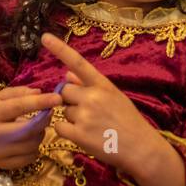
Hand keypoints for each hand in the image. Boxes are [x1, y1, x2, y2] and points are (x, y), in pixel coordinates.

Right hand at [0, 85, 64, 169]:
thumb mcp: (0, 97)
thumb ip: (20, 93)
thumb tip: (40, 93)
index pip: (19, 107)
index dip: (40, 102)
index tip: (57, 98)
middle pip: (29, 130)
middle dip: (44, 121)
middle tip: (48, 113)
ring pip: (32, 144)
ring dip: (40, 134)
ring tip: (35, 127)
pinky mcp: (3, 165)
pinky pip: (30, 157)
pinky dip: (35, 148)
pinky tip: (28, 140)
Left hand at [39, 33, 171, 180]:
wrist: (141, 148)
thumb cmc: (128, 121)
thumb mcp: (114, 96)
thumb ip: (90, 85)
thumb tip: (67, 74)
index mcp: (103, 84)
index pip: (78, 63)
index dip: (60, 49)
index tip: (44, 37)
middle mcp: (92, 97)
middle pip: (64, 90)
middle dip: (70, 98)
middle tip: (88, 111)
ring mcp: (85, 115)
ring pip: (62, 110)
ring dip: (71, 116)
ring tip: (92, 126)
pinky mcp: (78, 134)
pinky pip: (59, 127)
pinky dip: (67, 131)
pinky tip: (84, 135)